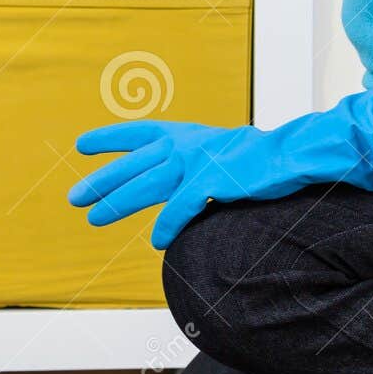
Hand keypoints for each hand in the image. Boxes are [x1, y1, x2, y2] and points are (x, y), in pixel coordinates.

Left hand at [68, 78, 372, 249]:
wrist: (298, 155)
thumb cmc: (267, 161)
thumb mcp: (227, 155)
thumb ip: (201, 166)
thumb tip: (183, 189)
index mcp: (191, 133)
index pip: (141, 132)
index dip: (111, 139)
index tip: (82, 145)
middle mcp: (189, 142)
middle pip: (134, 163)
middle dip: (102, 179)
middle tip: (74, 197)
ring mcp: (200, 160)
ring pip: (146, 184)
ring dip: (118, 202)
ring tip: (93, 218)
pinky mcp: (213, 181)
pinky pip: (180, 208)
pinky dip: (167, 226)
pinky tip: (157, 242)